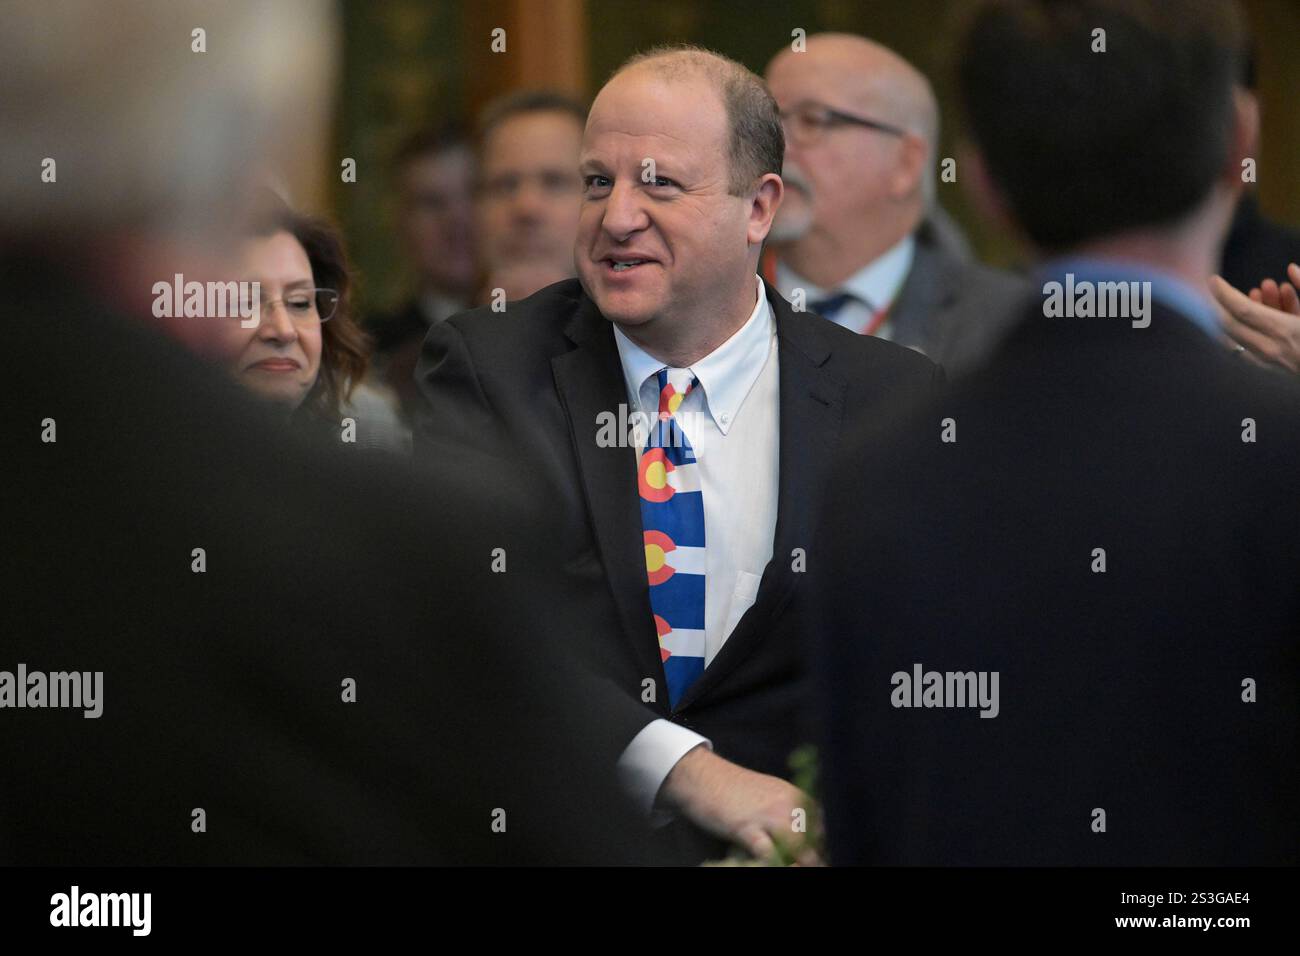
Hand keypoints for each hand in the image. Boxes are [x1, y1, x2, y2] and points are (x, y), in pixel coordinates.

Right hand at [659, 745, 823, 864]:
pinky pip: (768, 853)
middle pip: (817, 838)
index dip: (826, 845)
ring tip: (801, 867)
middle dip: (817, 856)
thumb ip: (788, 813)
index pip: (824, 825)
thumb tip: (806, 838)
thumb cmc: (734, 789)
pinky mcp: (746, 828)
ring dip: (803, 862)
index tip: (825, 855)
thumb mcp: (770, 795)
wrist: (701, 775)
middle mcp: (787, 805)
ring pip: (799, 847)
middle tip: (817, 865)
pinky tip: (777, 865)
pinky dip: (776, 863)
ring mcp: (767, 816)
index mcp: (795, 797)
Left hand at [1209, 268, 1299, 373]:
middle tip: (1222, 288)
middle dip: (1222, 304)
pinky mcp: (1271, 372)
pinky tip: (1273, 307)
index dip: (1224, 293)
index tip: (1213, 279)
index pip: (1241, 310)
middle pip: (1230, 325)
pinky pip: (1250, 348)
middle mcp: (1271, 349)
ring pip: (1239, 336)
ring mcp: (1269, 363)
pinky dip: (1252, 328)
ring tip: (1267, 289)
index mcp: (1284, 331)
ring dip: (1243, 313)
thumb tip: (1292, 268)